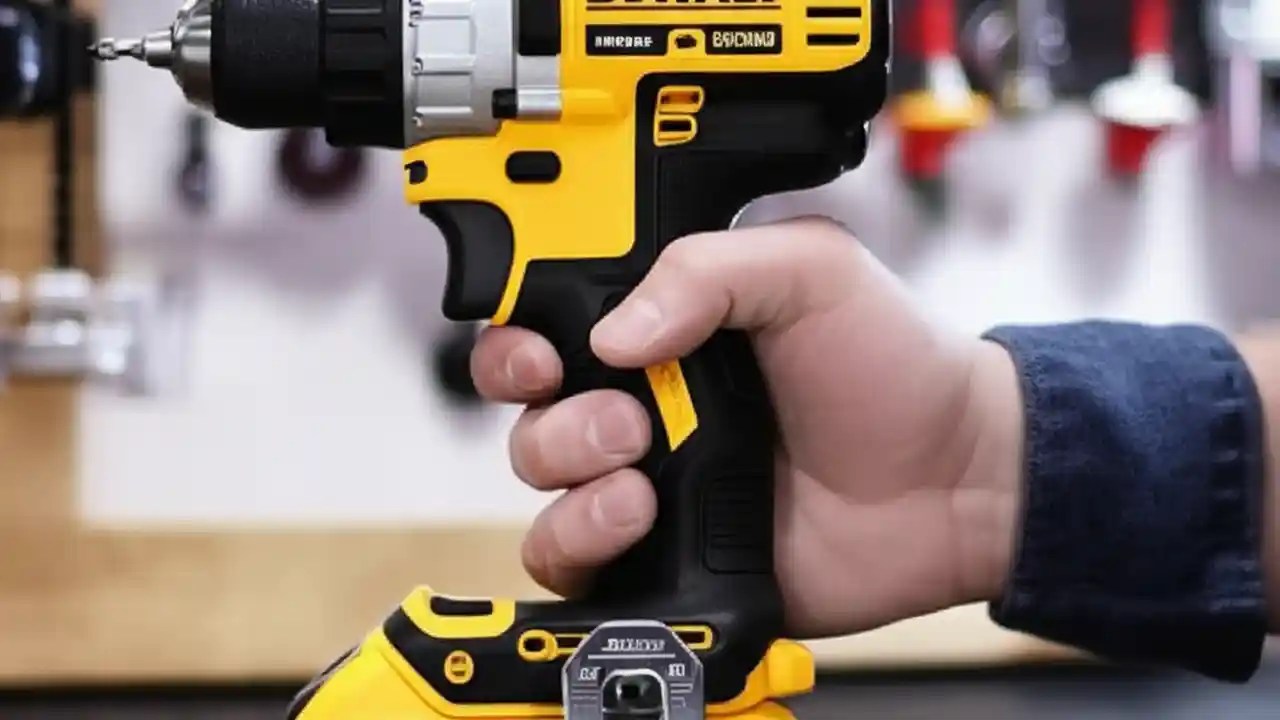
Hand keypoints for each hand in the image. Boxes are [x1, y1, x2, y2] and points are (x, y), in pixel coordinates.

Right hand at [470, 217, 1022, 638]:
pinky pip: (567, 555)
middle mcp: (644, 396)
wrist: (951, 482)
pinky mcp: (658, 551)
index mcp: (667, 322)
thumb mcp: (811, 271)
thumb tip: (610, 331)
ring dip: (567, 466)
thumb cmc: (894, 367)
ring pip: (536, 473)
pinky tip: (641, 517)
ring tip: (641, 469)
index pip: (551, 312)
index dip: (521, 326)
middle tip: (621, 411)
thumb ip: (707, 269)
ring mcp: (647, 475)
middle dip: (540, 397)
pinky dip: (579, 538)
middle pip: (525, 395)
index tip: (540, 343)